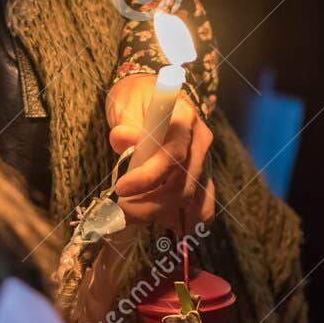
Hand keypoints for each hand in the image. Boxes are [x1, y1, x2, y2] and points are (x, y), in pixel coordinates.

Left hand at [106, 73, 214, 227]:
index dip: (148, 176)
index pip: (172, 154)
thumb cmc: (137, 99)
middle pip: (182, 185)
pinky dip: (188, 221)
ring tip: (132, 218)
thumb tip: (122, 139)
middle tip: (118, 213)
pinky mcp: (203, 176)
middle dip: (148, 205)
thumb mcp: (126, 103)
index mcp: (185, 118)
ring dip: (161, 215)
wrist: (155, 94)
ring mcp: (205, 160)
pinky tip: (168, 228)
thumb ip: (126, 123)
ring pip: (191, 200)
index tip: (121, 187)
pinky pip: (204, 205)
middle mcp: (200, 141)